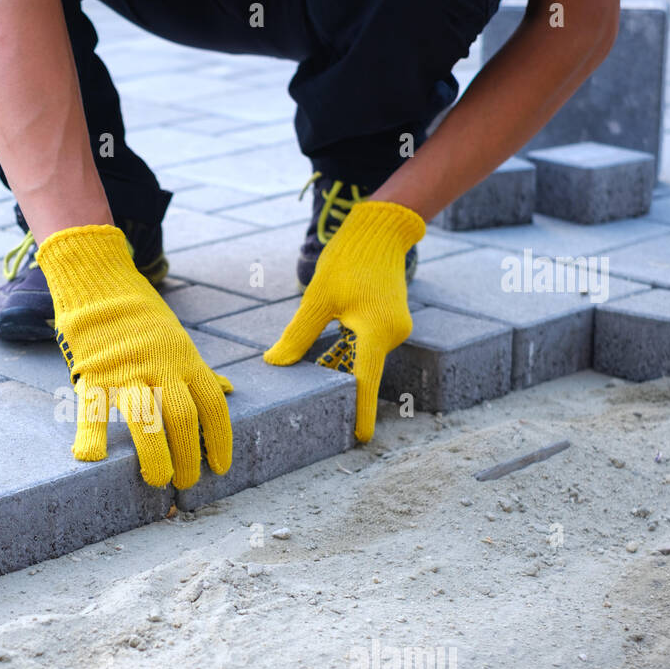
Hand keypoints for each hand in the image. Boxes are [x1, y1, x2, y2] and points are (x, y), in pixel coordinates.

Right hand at [36, 225, 232, 487]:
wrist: (100, 285)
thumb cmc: (142, 321)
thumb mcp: (179, 342)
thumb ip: (201, 371)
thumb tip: (228, 390)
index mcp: (185, 360)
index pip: (212, 405)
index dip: (220, 439)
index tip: (220, 468)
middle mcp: (160, 367)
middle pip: (182, 417)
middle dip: (188, 456)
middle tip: (184, 483)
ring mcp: (125, 371)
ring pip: (146, 418)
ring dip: (154, 455)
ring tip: (157, 480)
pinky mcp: (93, 373)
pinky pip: (92, 408)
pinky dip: (91, 435)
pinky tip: (93, 459)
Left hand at [262, 200, 424, 441]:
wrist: (379, 230)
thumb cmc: (347, 259)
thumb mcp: (317, 298)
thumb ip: (298, 335)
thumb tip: (275, 363)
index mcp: (376, 330)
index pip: (366, 379)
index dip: (361, 410)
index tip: (359, 438)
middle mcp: (392, 334)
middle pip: (361, 370)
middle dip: (336, 385)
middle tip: (314, 407)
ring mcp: (394, 329)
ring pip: (361, 358)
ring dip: (337, 366)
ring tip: (311, 372)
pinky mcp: (390, 322)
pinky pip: (365, 346)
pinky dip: (345, 352)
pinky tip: (324, 351)